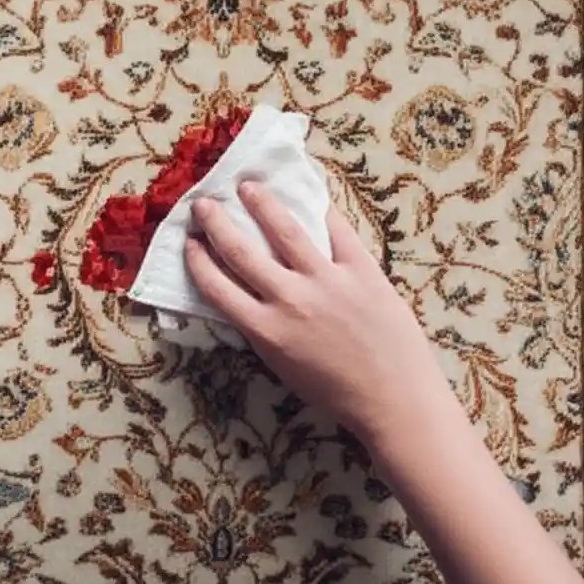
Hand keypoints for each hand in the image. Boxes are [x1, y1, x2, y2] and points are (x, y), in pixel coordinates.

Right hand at [185, 181, 452, 441]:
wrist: (393, 397)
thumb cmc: (337, 392)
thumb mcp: (283, 368)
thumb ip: (262, 331)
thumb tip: (246, 298)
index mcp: (266, 331)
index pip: (217, 287)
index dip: (198, 260)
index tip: (189, 241)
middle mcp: (289, 300)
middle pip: (241, 251)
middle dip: (217, 223)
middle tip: (204, 203)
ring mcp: (327, 281)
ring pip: (285, 229)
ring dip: (262, 203)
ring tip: (248, 185)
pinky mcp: (361, 269)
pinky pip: (337, 231)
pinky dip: (321, 209)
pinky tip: (309, 194)